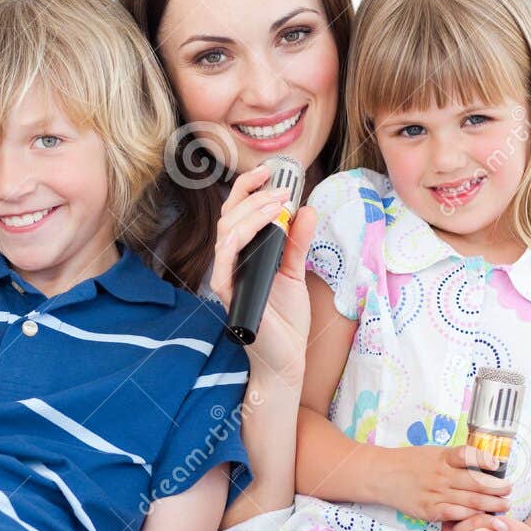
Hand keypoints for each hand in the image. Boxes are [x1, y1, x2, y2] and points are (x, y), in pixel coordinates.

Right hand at [208, 162, 317, 387]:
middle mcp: (231, 263)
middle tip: (282, 189)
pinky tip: (256, 226)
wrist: (286, 358)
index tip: (268, 172)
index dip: (247, 189)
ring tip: (279, 204)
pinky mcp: (228, 294)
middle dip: (254, 196)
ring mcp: (227, 277)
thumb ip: (297, 242)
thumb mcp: (295, 272)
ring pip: (227, 232)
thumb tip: (306, 209)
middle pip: (229, 216)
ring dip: (253, 212)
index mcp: (243, 255)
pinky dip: (237, 239)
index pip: (237, 213)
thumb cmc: (286, 321)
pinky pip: (224, 261)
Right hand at [380, 444, 512, 523]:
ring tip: (504, 505)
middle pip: (475, 482)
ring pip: (470, 501)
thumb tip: (485, 462)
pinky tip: (482, 519)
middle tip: (509, 490)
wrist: (381, 475)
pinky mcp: (429, 510)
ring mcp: (435, 494)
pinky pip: (455, 515)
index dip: (484, 458)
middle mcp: (441, 475)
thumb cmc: (410, 463)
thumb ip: (456, 459)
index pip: (467, 455)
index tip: (497, 463)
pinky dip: (470, 518)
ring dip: (491, 505)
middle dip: (497, 488)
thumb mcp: (433, 453)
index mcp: (443, 458)